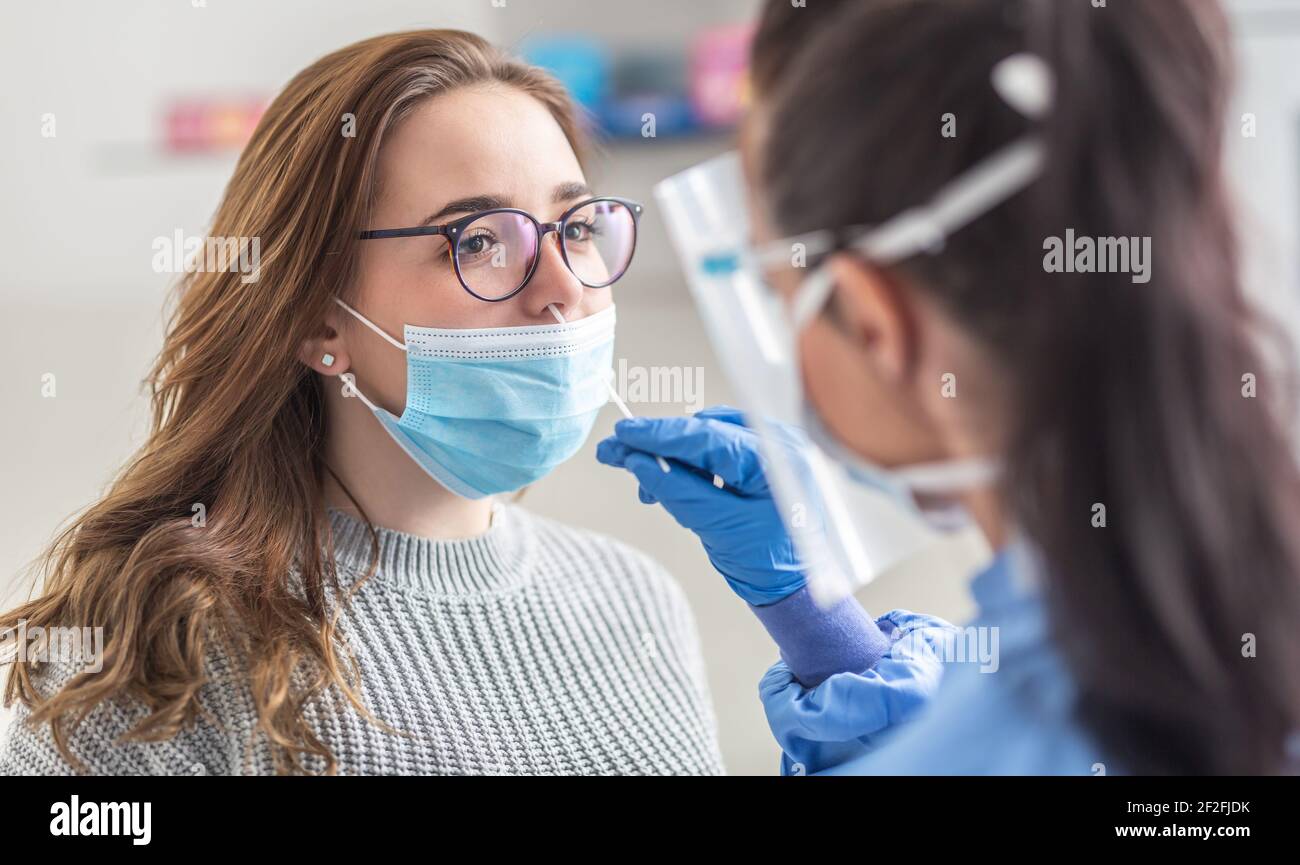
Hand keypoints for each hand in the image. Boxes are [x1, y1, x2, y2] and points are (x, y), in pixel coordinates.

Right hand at [595, 405, 806, 605]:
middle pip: (704, 433)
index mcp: (774, 459)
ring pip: (706, 441)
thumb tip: (637, 462)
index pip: (706, 436)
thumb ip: (677, 491)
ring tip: (645, 487)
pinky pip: (718, 452)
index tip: (622, 433)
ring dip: (672, 460)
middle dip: (658, 446)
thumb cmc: (765, 562)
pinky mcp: (763, 460)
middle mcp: (778, 443)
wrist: (793, 585)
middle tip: (614, 453)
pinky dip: (691, 467)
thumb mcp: (717, 527)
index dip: (659, 434)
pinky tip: (670, 485)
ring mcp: (772, 449)